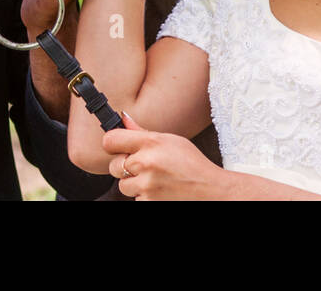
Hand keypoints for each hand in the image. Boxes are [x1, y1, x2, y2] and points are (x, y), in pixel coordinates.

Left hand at [103, 111, 224, 199]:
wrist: (209, 189)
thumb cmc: (192, 164)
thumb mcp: (170, 140)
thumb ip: (142, 132)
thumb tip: (123, 118)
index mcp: (151, 142)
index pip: (111, 140)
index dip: (112, 144)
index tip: (117, 147)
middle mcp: (146, 162)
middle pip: (114, 166)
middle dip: (125, 167)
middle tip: (143, 167)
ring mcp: (146, 185)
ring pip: (123, 185)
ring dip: (134, 184)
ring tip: (154, 180)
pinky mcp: (148, 202)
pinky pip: (135, 199)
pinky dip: (144, 196)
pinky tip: (159, 190)